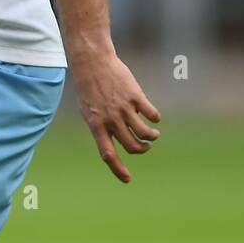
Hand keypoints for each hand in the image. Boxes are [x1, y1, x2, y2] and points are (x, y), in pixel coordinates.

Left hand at [72, 50, 160, 182]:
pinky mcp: (135, 96)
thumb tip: (113, 142)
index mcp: (97, 126)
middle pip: (132, 146)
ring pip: (145, 133)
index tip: (127, 179)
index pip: (108, 154)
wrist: (93, 63)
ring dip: (152, 137)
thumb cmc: (89, 88)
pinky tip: (153, 117)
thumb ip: (100, 127)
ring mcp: (123, 108)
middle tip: (145, 147)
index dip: (118, 169)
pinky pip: (151, 114)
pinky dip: (155, 118)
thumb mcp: (88, 111)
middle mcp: (111, 120)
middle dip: (142, 149)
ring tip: (153, 134)